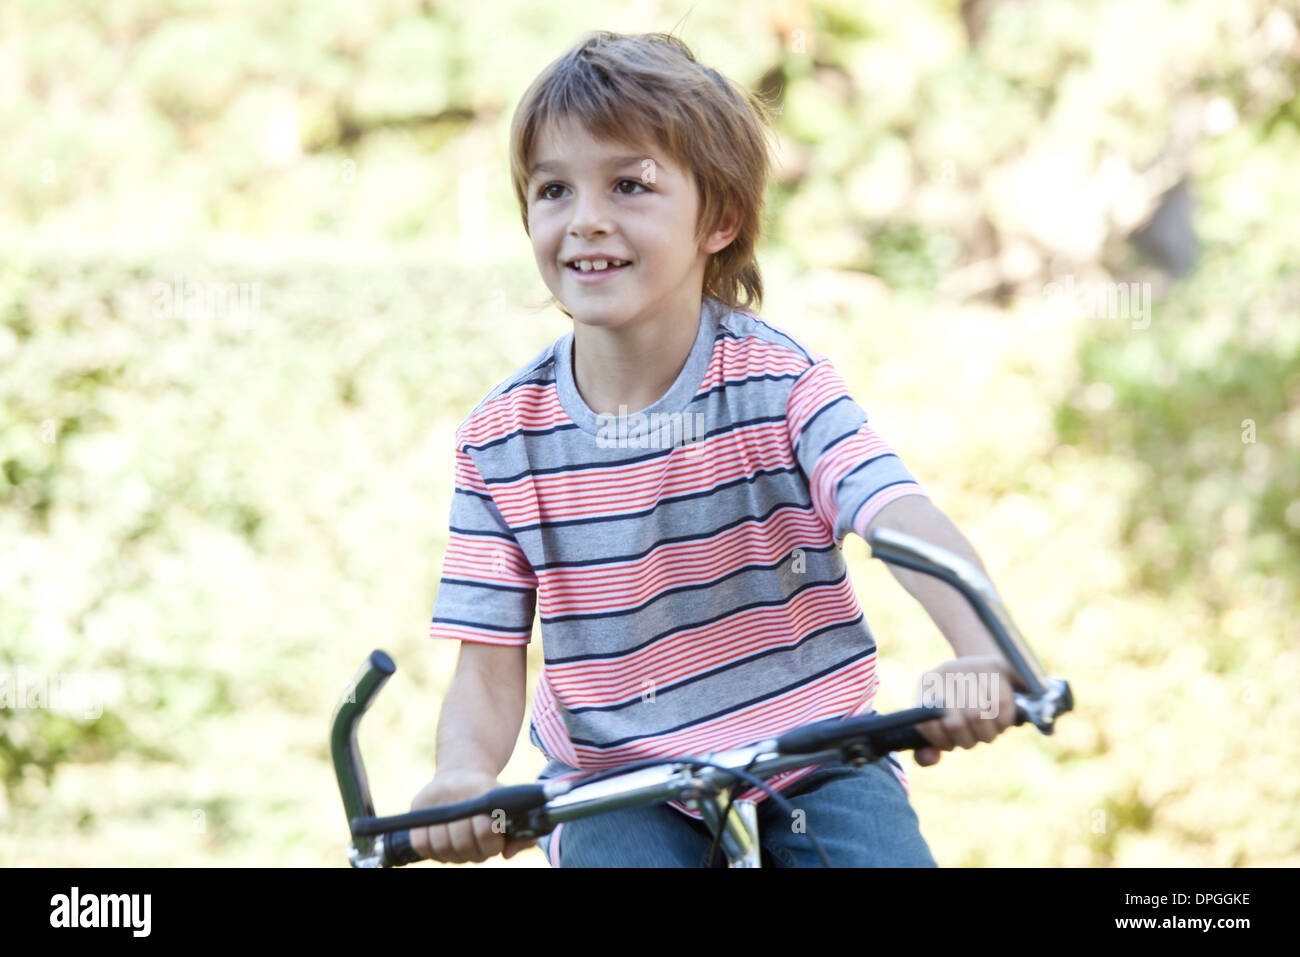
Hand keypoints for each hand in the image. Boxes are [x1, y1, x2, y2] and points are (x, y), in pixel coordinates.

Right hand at [408, 769, 538, 863]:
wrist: (462, 773)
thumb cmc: (490, 802)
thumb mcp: (512, 814)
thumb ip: (520, 837)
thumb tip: (507, 854)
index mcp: (485, 796)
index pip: (485, 831)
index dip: (488, 840)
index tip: (490, 834)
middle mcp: (460, 796)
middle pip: (462, 845)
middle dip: (470, 849)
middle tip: (473, 841)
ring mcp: (436, 801)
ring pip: (442, 848)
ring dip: (452, 852)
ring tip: (458, 842)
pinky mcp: (417, 808)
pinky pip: (420, 844)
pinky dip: (430, 848)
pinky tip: (441, 840)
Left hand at [912, 655, 1020, 766]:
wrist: (993, 678)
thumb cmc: (964, 710)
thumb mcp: (941, 729)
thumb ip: (927, 750)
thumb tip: (929, 759)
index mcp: (926, 684)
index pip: (927, 724)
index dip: (943, 741)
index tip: (952, 743)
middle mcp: (945, 670)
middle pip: (955, 724)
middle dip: (968, 739)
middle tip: (975, 736)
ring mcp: (970, 666)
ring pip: (977, 716)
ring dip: (986, 733)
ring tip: (988, 729)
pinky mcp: (997, 666)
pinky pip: (1001, 706)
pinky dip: (1003, 723)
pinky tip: (1002, 721)